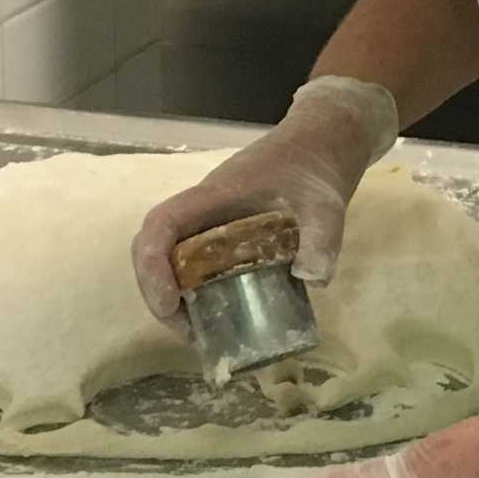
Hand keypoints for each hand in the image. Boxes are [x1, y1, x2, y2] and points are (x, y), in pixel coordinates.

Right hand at [129, 78, 400, 328]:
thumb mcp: (326, 203)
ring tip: (201, 333)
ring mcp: (212, 222)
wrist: (322, 144)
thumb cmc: (314, 167)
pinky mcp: (226, 234)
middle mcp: (204, 210)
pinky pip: (197, 263)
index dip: (152, 264)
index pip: (162, 224)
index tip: (169, 303)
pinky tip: (221, 317)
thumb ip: (323, 237)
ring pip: (173, 259)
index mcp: (215, 196)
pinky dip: (198, 293)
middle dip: (158, 291)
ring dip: (176, 297)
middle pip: (155, 248)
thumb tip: (313, 279)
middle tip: (186, 331)